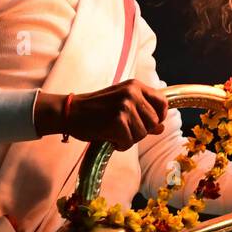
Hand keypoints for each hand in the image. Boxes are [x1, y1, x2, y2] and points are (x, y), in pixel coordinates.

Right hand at [36, 79, 167, 150]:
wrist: (70, 112)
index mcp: (135, 86)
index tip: (150, 124)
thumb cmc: (95, 109)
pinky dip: (120, 145)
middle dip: (142, 131)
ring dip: (129, 139)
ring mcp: (125, 106)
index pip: (162, 102)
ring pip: (142, 134)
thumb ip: (142, 113)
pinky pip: (129, 142)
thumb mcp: (121, 104)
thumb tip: (161, 128)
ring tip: (115, 132)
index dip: (159, 116)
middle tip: (124, 130)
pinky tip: (110, 138)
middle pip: (154, 122)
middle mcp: (132, 93)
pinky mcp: (117, 121)